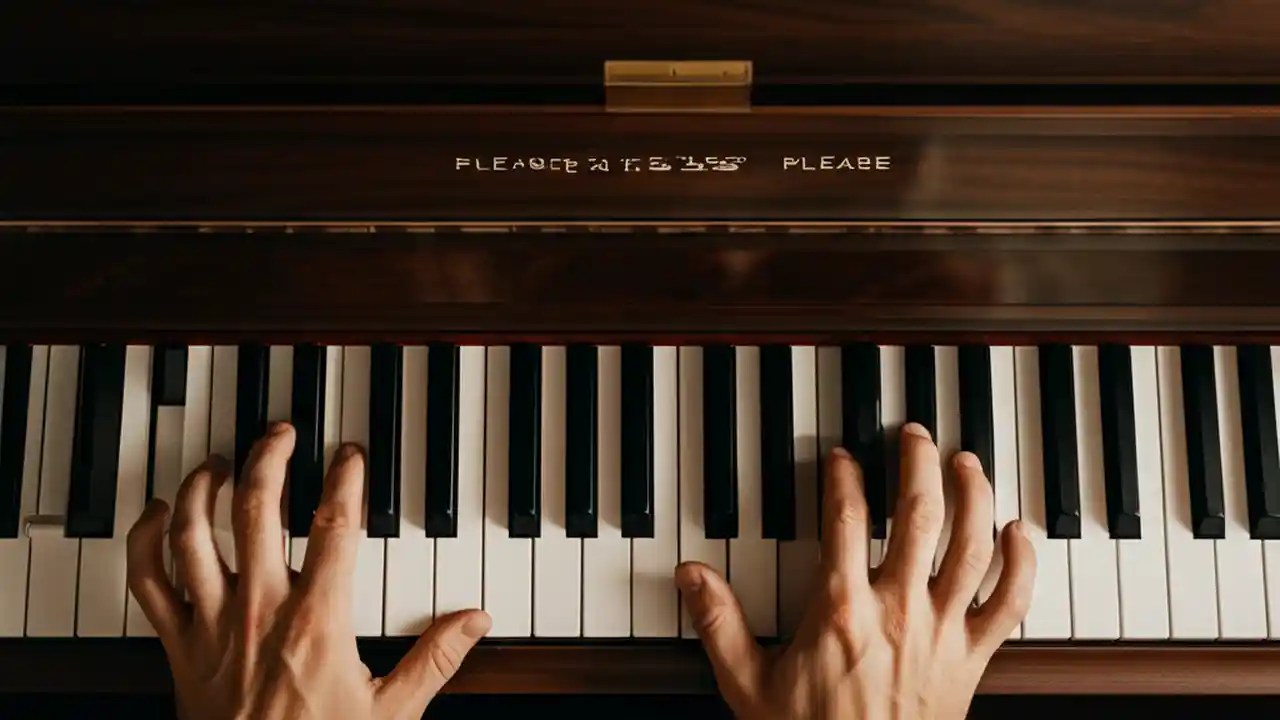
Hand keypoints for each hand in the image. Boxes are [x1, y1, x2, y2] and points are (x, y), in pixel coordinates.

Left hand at [127, 423, 491, 719]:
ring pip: (194, 534)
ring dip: (204, 488)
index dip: (344, 480)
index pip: (334, 527)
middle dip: (269, 459)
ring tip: (219, 463)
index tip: (349, 456)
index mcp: (316, 621)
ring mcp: (213, 625)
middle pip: (257, 510)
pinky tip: (158, 513)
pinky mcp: (178, 646)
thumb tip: (475, 621)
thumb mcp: (391, 713)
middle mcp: (259, 611)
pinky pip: (149, 582)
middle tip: (281, 434)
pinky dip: (146, 540)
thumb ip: (435, 660)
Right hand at [677, 423, 1034, 719]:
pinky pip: (1009, 604)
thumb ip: (719, 624)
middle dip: (918, 465)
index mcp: (842, 611)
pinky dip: (1021, 565)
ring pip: (970, 547)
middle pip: (919, 516)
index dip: (845, 479)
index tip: (843, 457)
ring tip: (966, 462)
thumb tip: (691, 577)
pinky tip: (1019, 532)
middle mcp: (898, 611)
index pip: (845, 521)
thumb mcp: (748, 684)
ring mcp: (942, 632)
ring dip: (972, 496)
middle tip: (914, 434)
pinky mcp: (973, 659)